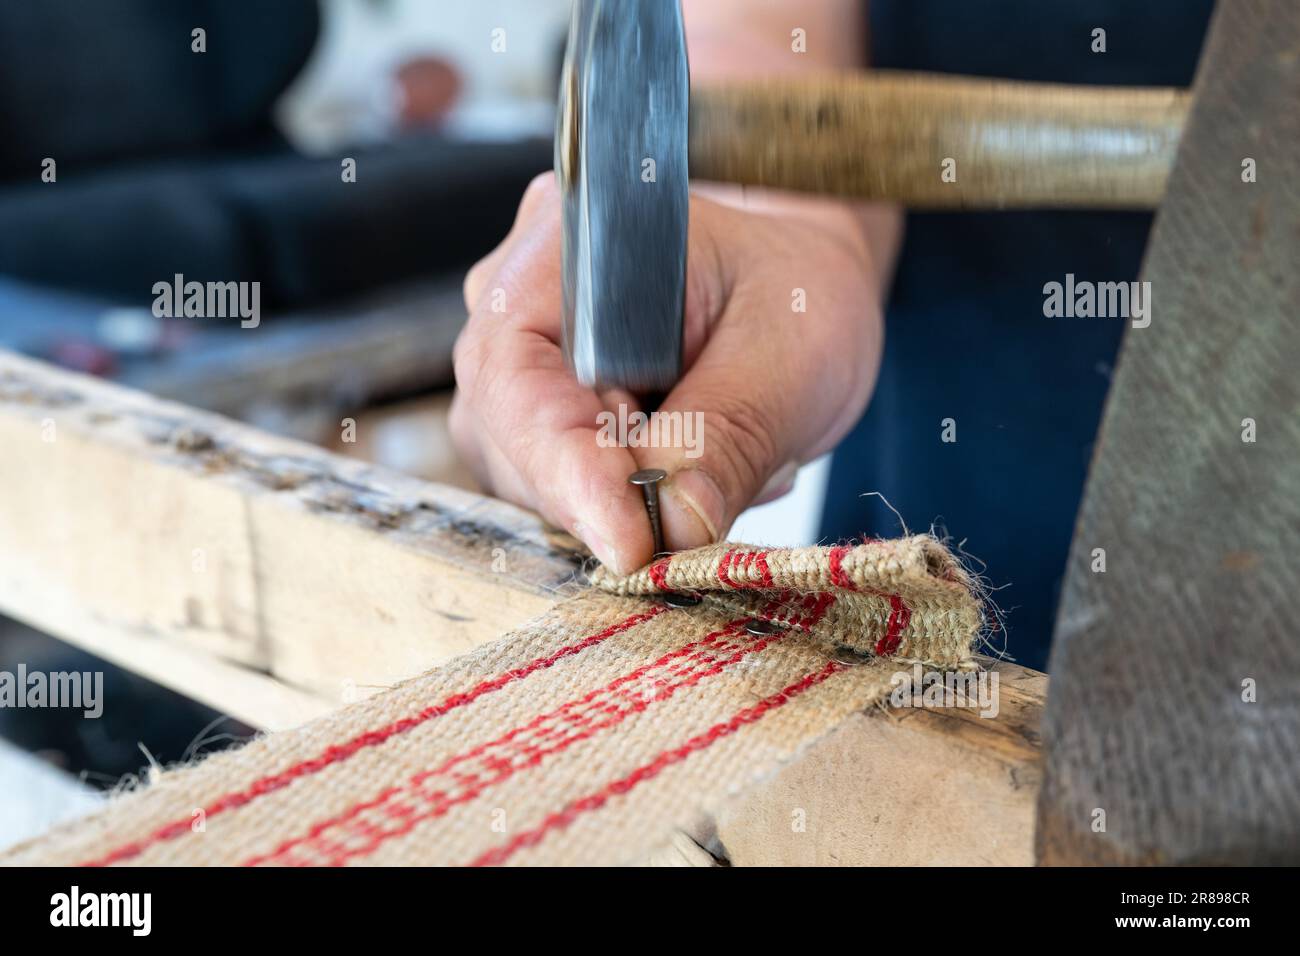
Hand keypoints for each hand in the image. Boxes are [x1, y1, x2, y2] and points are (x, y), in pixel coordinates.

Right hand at [452, 173, 886, 572]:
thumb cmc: (797, 295)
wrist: (800, 296)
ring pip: (530, 475)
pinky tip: (700, 465)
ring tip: (727, 457)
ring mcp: (522, 363)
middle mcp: (521, 298)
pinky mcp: (541, 419)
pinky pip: (558, 489)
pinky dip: (629, 504)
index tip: (629, 541)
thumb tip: (673, 523)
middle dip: (603, 493)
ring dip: (624, 501)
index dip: (562, 464)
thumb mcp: (791, 357)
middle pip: (509, 435)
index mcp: (574, 243)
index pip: (515, 370)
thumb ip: (730, 434)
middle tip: (714, 496)